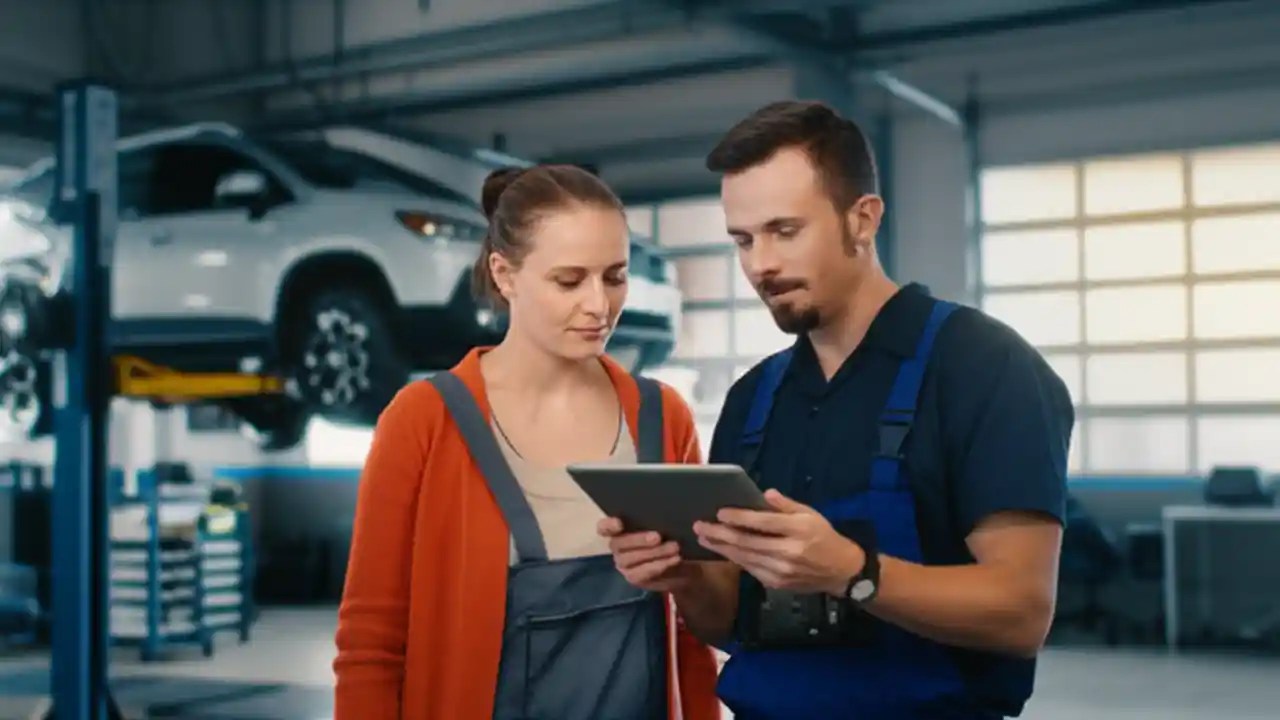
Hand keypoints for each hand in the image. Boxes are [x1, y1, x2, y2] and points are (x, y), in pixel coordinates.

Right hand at [599, 517, 701, 592]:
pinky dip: (658, 566)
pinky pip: (640, 574)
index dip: (608, 525)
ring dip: (652, 553)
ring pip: (628, 559)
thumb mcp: (674, 526)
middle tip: (658, 537)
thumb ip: (672, 520)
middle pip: (617, 543)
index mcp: (621, 527)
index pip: (604, 527)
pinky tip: (674, 559)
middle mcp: (618, 545)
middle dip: (637, 539)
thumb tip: (685, 519)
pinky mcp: (634, 577)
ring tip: (674, 547)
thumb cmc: (674, 536)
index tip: (619, 523)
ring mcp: (624, 563)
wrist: (684, 563)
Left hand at [693, 489, 864, 595]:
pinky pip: (750, 569)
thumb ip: (786, 505)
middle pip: (747, 543)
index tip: (719, 512)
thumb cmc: (824, 537)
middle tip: (700, 526)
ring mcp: (781, 571)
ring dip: (721, 548)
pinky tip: (722, 551)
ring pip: (744, 558)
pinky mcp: (776, 583)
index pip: (762, 523)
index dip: (739, 518)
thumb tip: (764, 494)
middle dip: (720, 534)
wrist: (840, 571)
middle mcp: (788, 552)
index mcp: (798, 531)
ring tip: (704, 538)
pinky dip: (734, 559)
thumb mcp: (810, 514)